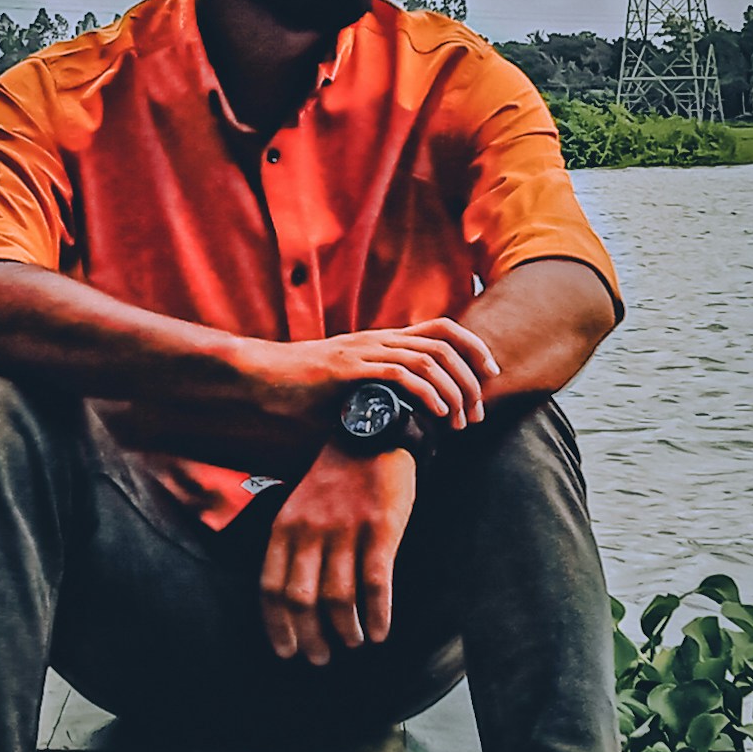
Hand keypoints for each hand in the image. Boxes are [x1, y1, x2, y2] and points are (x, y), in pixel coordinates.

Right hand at [254, 316, 501, 437]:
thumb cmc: (304, 388)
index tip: (489, 377)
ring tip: (459, 421)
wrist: (264, 377)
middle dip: (470, 378)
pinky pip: (400, 375)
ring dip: (452, 391)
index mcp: (383, 341)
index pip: (441, 330)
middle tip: (477, 413)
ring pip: (428, 360)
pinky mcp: (349, 370)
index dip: (473, 348)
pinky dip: (427, 394)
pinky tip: (436, 414)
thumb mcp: (351, 385)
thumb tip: (407, 420)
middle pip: (444, 343)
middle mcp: (379, 340)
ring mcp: (364, 352)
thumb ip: (379, 393)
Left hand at [259, 445, 414, 664]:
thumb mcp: (298, 503)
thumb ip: (292, 543)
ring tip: (354, 643)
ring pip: (339, 598)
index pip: (271, 588)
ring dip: (346, 631)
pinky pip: (376, 583)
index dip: (277, 626)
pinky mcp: (381, 529)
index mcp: (284, 526)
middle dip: (310, 637)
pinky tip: (381, 631)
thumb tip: (290, 595)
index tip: (286, 651)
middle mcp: (310, 531)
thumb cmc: (338, 475)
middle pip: (301, 600)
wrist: (374, 431)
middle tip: (321, 658)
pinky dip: (378, 614)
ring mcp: (346, 530)